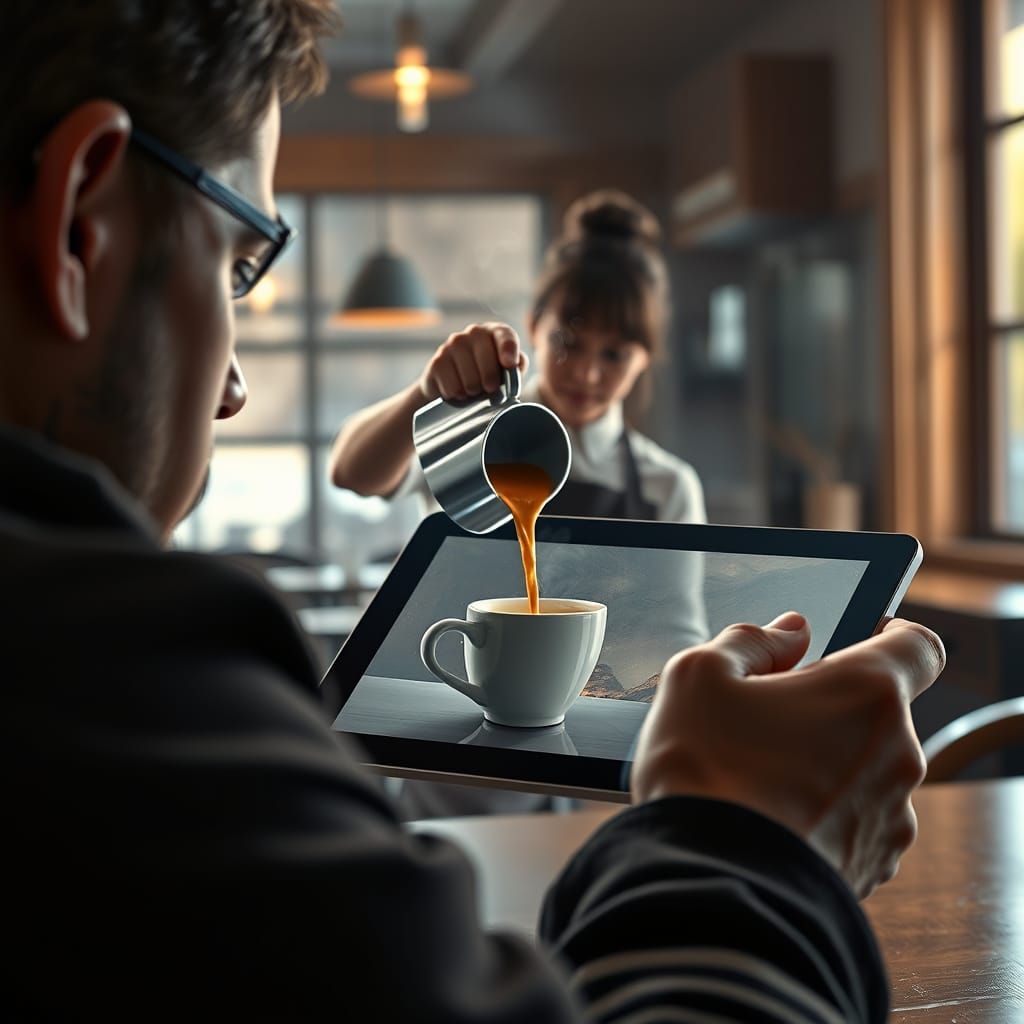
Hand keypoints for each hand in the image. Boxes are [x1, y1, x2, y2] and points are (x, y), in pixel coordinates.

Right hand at [419, 323, 528, 401]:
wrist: (454, 382)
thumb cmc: (488, 374)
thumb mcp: (508, 370)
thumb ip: (517, 365)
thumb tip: (515, 366)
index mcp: (495, 332)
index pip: (505, 336)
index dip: (508, 350)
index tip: (509, 364)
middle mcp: (474, 332)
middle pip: (487, 363)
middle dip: (491, 383)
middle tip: (489, 388)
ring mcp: (453, 344)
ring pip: (470, 379)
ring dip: (473, 391)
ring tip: (473, 388)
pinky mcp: (437, 361)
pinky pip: (453, 387)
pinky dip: (457, 395)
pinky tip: (458, 389)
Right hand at [631, 613, 945, 897]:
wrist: (708, 886)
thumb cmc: (703, 771)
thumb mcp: (700, 676)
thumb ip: (752, 640)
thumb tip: (789, 633)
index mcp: (866, 692)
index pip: (917, 646)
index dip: (889, 636)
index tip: (859, 640)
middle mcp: (896, 753)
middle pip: (874, 711)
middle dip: (827, 709)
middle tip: (764, 722)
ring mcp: (891, 816)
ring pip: (863, 769)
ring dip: (825, 764)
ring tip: (757, 781)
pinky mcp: (873, 866)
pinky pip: (855, 823)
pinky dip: (822, 815)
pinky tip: (769, 820)